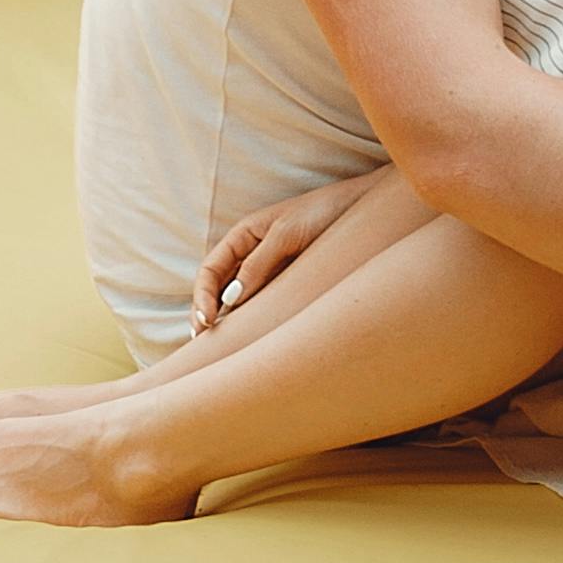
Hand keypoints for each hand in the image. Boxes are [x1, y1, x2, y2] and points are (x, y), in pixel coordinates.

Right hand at [190, 181, 363, 330]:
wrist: (361, 209)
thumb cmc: (323, 212)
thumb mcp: (287, 233)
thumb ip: (258, 263)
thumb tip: (230, 299)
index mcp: (244, 235)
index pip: (210, 269)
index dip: (202, 296)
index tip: (207, 323)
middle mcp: (251, 255)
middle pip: (217, 289)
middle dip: (206, 315)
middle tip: (204, 346)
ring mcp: (269, 273)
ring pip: (238, 302)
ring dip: (227, 323)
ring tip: (221, 352)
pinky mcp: (288, 286)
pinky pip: (263, 306)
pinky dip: (252, 322)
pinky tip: (252, 340)